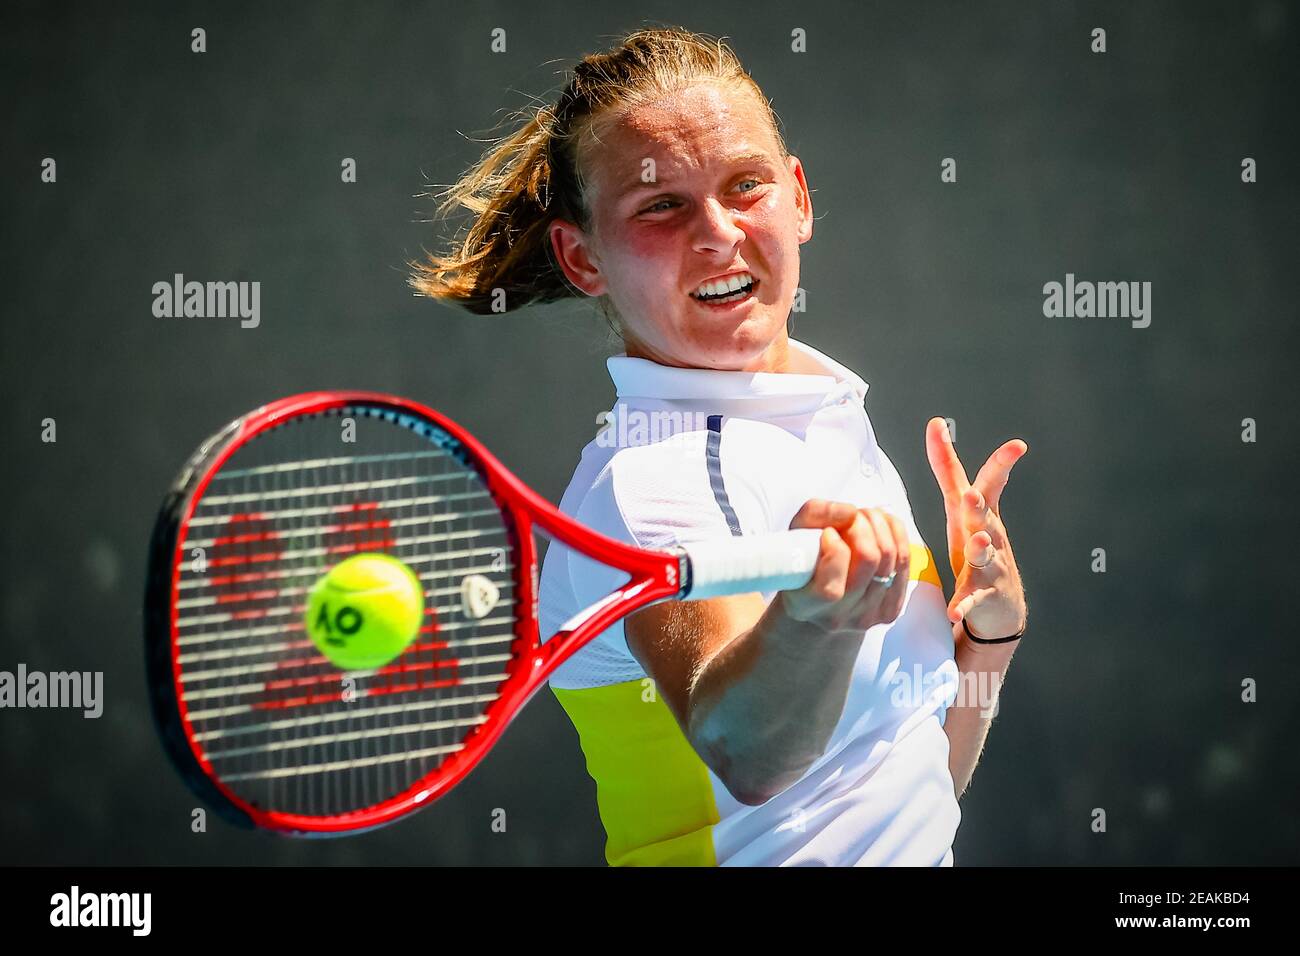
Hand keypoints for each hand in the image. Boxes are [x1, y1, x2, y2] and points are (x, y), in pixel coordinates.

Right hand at [776, 499, 910, 635]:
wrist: (819, 603)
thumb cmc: (803, 562)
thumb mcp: (795, 535)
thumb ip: (815, 515)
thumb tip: (850, 513)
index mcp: (805, 606)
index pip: (831, 588)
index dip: (835, 550)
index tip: (828, 532)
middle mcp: (837, 617)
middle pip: (869, 560)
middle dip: (862, 525)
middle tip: (851, 517)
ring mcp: (867, 616)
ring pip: (891, 557)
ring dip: (880, 525)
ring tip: (863, 519)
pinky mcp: (890, 610)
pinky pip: (905, 561)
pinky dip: (896, 534)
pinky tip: (881, 528)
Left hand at [924, 418, 1028, 640]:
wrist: (1001, 608)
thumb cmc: (975, 546)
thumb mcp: (959, 506)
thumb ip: (948, 469)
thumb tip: (935, 423)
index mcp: (980, 514)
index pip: (990, 484)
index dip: (1002, 464)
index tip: (1018, 445)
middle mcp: (989, 536)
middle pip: (986, 517)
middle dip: (979, 506)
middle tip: (971, 496)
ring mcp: (989, 566)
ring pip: (984, 555)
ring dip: (978, 548)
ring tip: (975, 543)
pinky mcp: (982, 595)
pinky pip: (971, 600)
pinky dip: (962, 605)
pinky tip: (954, 611)